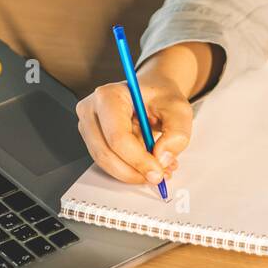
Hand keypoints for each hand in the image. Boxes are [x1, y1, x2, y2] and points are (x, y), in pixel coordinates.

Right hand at [75, 46, 207, 186]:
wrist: (152, 92)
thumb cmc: (160, 96)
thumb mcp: (179, 109)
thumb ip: (177, 133)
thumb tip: (161, 158)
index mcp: (109, 95)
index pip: (118, 136)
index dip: (138, 159)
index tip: (157, 171)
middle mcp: (91, 110)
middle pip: (106, 153)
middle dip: (134, 171)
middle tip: (158, 176)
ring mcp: (88, 126)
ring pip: (105, 162)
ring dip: (132, 172)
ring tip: (158, 168)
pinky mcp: (92, 139)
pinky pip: (108, 162)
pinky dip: (129, 169)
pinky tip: (148, 164)